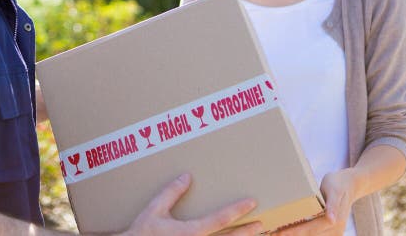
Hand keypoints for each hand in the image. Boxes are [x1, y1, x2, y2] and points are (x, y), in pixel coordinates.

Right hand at [124, 173, 261, 235]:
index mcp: (191, 232)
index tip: (251, 202)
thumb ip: (171, 192)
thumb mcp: (155, 209)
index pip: (220, 219)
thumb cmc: (143, 232)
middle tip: (262, 224)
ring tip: (254, 235)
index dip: (237, 210)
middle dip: (247, 231)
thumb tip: (187, 177)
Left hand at [274, 169, 357, 235]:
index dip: (294, 231)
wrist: (351, 184)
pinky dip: (300, 232)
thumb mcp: (334, 190)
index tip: (279, 232)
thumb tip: (332, 219)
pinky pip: (313, 233)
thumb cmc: (339, 184)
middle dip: (290, 234)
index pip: (310, 228)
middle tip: (271, 233)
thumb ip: (333, 205)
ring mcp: (332, 231)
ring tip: (274, 232)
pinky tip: (286, 229)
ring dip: (294, 234)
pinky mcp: (329, 230)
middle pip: (308, 235)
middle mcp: (334, 229)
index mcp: (334, 220)